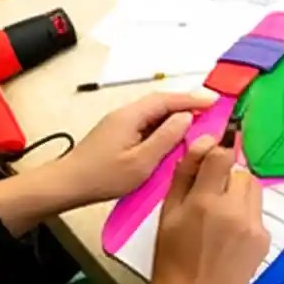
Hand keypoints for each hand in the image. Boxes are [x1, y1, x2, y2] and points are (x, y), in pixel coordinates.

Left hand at [59, 92, 214, 204]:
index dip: (192, 99)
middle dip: (186, 103)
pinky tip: (173, 136)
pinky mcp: (117, 134)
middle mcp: (125, 114)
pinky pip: (146, 123)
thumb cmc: (104, 176)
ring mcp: (119, 123)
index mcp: (131, 116)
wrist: (68, 184)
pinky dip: (164, 125)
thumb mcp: (141, 161)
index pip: (166, 100)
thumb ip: (166, 138)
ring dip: (175, 114)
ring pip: (153, 112)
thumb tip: (186, 118)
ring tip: (198, 121)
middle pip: (160, 102)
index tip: (215, 100)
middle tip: (212, 109)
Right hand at [150, 136, 269, 283]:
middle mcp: (234, 211)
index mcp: (205, 202)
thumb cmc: (172, 257)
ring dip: (239, 194)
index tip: (212, 157)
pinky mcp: (264, 240)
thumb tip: (203, 142)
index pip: (223, 155)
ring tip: (219, 216)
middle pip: (240, 171)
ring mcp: (253, 227)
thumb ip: (185, 174)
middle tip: (209, 197)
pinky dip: (245, 215)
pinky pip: (258, 212)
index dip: (217, 152)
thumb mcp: (167, 212)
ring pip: (253, 189)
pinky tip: (228, 235)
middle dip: (227, 177)